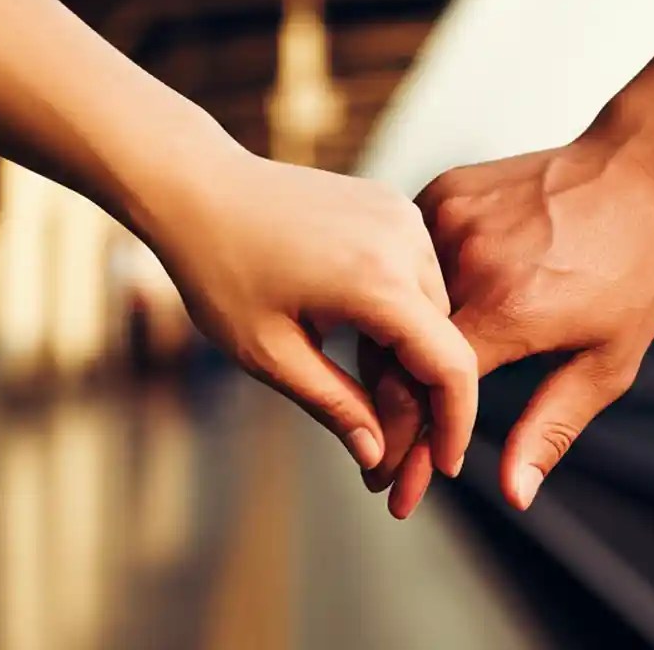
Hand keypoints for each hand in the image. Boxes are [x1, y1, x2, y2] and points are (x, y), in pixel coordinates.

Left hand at [139, 146, 476, 474]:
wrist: (198, 188)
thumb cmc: (220, 270)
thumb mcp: (270, 353)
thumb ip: (334, 405)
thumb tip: (376, 456)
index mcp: (378, 281)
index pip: (451, 365)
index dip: (455, 424)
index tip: (442, 467)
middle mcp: (404, 240)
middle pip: (444, 341)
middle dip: (420, 401)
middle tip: (381, 452)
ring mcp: (401, 216)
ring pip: (434, 310)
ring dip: (411, 357)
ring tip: (368, 397)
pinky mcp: (391, 206)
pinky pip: (417, 274)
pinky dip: (403, 315)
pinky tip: (366, 343)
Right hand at [361, 139, 653, 515]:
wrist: (639, 171)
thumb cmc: (633, 272)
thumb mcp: (608, 361)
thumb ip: (552, 427)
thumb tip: (513, 494)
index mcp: (509, 311)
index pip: (435, 395)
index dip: (414, 449)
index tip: (401, 490)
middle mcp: (468, 263)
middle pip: (402, 354)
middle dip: (391, 413)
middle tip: (389, 454)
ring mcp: (449, 219)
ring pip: (397, 304)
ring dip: (393, 353)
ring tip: (397, 394)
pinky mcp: (442, 192)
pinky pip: (408, 258)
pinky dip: (408, 292)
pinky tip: (413, 319)